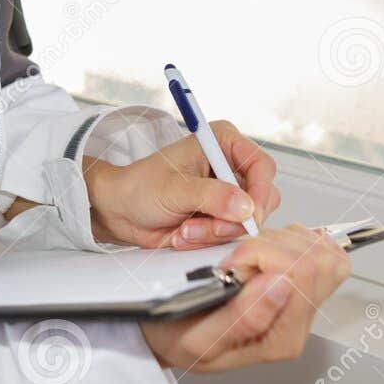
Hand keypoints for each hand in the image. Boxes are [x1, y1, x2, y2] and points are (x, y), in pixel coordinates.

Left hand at [85, 119, 280, 248]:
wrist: (121, 210)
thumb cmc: (140, 187)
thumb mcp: (175, 189)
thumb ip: (212, 196)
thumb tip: (246, 206)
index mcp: (222, 143)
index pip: (261, 165)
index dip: (260, 192)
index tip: (250, 215)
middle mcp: (229, 167)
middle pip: (261, 198)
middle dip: (232, 219)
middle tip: (201, 225)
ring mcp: (227, 194)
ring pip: (247, 222)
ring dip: (215, 232)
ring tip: (185, 228)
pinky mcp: (221, 216)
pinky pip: (231, 236)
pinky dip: (209, 240)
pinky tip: (185, 233)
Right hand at [139, 223, 351, 372]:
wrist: (170, 336)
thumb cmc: (179, 337)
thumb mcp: (200, 338)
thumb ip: (245, 317)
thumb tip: (282, 286)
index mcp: (281, 337)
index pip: (303, 273)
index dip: (264, 253)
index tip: (232, 262)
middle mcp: (298, 322)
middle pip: (320, 261)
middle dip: (276, 244)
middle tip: (241, 257)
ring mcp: (302, 304)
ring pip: (323, 251)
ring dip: (281, 240)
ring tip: (248, 255)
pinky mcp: (299, 287)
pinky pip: (319, 251)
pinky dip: (290, 238)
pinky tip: (264, 250)